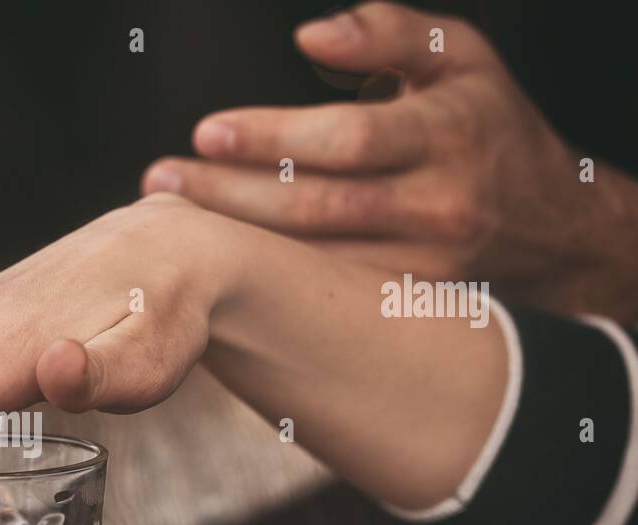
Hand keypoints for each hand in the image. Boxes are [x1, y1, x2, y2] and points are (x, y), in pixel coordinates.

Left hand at [142, 1, 637, 319]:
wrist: (549, 224)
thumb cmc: (487, 126)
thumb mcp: (459, 58)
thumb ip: (388, 35)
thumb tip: (312, 37)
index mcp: (448, 134)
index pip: (349, 139)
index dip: (273, 137)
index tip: (207, 133)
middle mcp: (436, 204)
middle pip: (316, 206)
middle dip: (230, 195)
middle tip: (162, 182)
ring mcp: (421, 262)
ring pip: (312, 258)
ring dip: (236, 239)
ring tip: (171, 222)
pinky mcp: (404, 301)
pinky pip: (324, 290)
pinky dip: (267, 274)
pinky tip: (220, 256)